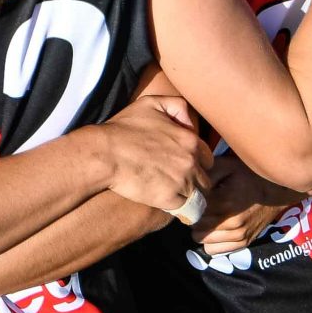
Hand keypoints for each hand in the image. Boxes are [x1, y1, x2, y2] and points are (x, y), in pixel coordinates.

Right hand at [89, 91, 209, 215]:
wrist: (104, 154)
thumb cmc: (123, 128)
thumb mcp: (151, 104)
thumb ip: (177, 106)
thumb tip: (191, 123)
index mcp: (190, 140)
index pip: (207, 158)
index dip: (197, 162)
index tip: (183, 165)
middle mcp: (190, 162)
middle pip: (204, 178)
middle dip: (194, 180)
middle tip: (178, 181)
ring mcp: (181, 182)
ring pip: (197, 194)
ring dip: (188, 194)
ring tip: (173, 193)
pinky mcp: (169, 199)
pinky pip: (184, 208)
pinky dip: (178, 206)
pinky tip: (167, 202)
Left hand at [190, 153, 300, 256]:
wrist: (277, 190)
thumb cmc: (248, 176)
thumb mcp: (227, 166)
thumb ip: (206, 174)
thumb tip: (188, 185)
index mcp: (226, 202)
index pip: (193, 212)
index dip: (190, 206)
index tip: (194, 199)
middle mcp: (233, 223)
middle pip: (196, 228)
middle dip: (195, 218)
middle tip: (202, 208)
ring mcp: (239, 235)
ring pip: (203, 240)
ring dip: (203, 230)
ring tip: (210, 217)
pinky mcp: (243, 243)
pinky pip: (214, 250)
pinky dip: (212, 240)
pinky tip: (217, 228)